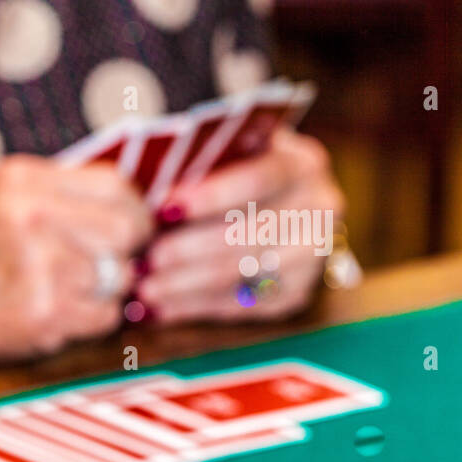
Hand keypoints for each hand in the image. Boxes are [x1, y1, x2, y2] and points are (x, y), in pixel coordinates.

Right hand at [0, 154, 152, 364]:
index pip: (115, 184)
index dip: (129, 213)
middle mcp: (31, 213)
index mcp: (20, 178)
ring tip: (57, 293)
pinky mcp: (42, 311)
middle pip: (127, 228)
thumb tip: (135, 213)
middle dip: (124, 253)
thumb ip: (57, 200)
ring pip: (120, 276)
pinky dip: (86, 323)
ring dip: (101, 293)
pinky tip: (49, 316)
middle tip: (96, 269)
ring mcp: (38, 263)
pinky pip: (104, 316)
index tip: (120, 234)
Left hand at [137, 128, 343, 322]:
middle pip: (246, 236)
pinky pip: (239, 305)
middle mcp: (319, 207)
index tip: (163, 209)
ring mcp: (312, 255)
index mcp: (301, 162)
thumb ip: (198, 163)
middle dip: (186, 252)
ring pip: (239, 275)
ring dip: (184, 286)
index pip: (257, 180)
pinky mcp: (296, 293)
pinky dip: (194, 308)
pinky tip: (160, 309)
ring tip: (142, 290)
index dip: (210, 197)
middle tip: (142, 262)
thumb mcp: (224, 152)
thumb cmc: (230, 171)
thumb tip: (146, 191)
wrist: (273, 203)